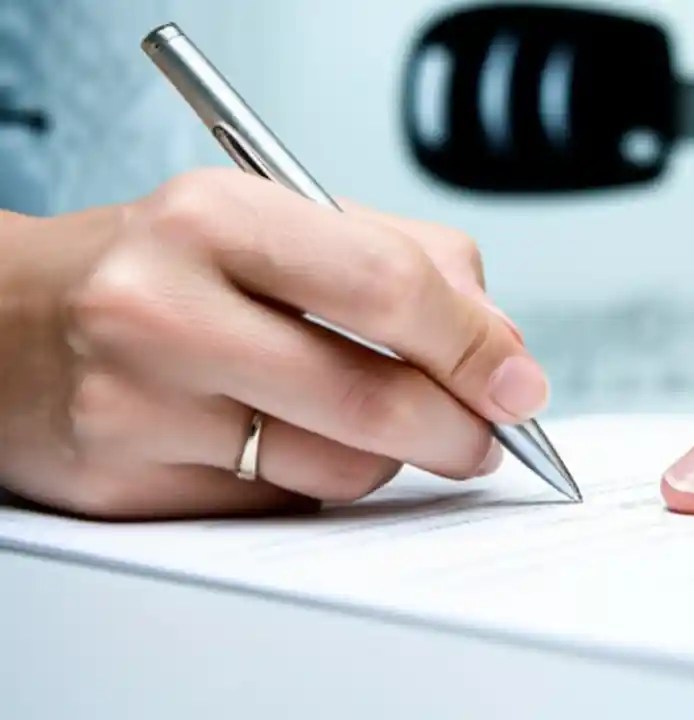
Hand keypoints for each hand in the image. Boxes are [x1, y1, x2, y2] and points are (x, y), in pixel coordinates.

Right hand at [0, 169, 545, 518]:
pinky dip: (309, 484)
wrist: (5, 321)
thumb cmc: (157, 265)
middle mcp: (164, 310)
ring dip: (383, 459)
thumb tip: (500, 348)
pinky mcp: (128, 487)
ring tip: (357, 420)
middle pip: (371, 398)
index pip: (389, 288)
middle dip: (457, 429)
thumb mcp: (273, 219)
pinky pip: (279, 509)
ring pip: (335, 471)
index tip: (519, 384)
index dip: (474, 346)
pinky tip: (276, 440)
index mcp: (214, 218)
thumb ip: (405, 262)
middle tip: (483, 435)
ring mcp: (138, 409)